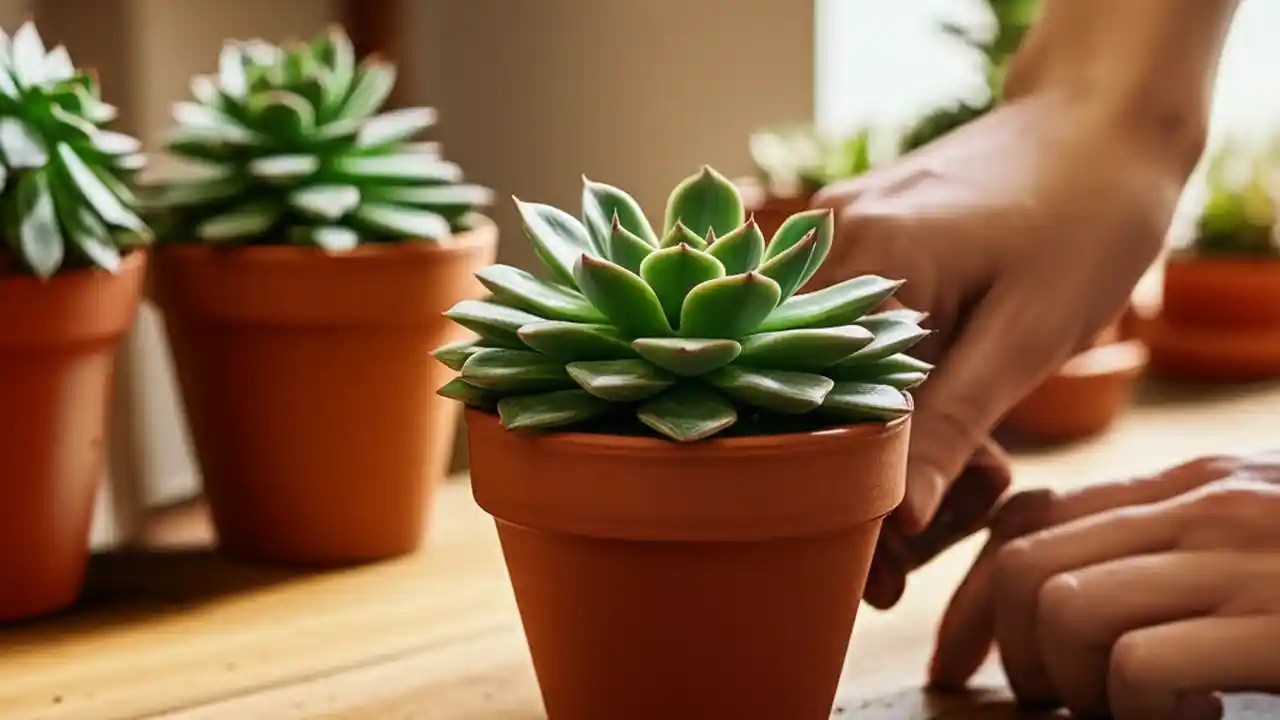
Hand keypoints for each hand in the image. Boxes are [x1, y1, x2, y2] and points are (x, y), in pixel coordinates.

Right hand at [812, 91, 1195, 606]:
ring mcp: (834, 230)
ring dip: (862, 434)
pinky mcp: (853, 232)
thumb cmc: (1086, 222)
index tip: (876, 571)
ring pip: (820, 365)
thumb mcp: (1028, 335)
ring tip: (923, 498)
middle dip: (851, 477)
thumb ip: (950, 423)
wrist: (1101, 122)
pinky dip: (873, 385)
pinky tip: (917, 419)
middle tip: (901, 560)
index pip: (824, 407)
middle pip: (808, 390)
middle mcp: (829, 239)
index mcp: (870, 261)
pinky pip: (840, 328)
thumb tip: (898, 521)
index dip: (845, 496)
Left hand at [931, 452, 1279, 719]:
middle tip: (1055, 698)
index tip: (953, 661)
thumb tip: (1068, 600)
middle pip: (1024, 564)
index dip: (972, 598)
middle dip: (1011, 649)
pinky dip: (1141, 709)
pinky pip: (1139, 664)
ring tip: (1129, 707)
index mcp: (1192, 484)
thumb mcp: (1260, 540)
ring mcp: (1241, 556)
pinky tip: (1193, 713)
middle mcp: (1206, 504)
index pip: (1030, 516)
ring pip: (1064, 609)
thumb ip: (1173, 548)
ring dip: (1076, 681)